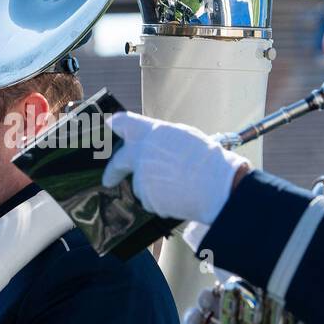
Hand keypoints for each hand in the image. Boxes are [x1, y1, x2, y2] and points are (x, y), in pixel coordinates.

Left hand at [102, 112, 247, 223]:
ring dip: (154, 187)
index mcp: (150, 133)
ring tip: (180, 184)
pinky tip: (179, 195)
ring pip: (141, 184)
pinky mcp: (146, 198)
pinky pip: (151, 201)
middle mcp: (140, 153)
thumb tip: (151, 145)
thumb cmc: (206, 159)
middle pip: (119, 161)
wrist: (214, 185)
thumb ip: (159, 140)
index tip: (110, 127)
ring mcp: (141, 177)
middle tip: (109, 179)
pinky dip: (162, 201)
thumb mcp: (182, 136)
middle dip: (112, 171)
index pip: (123, 123)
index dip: (116, 124)